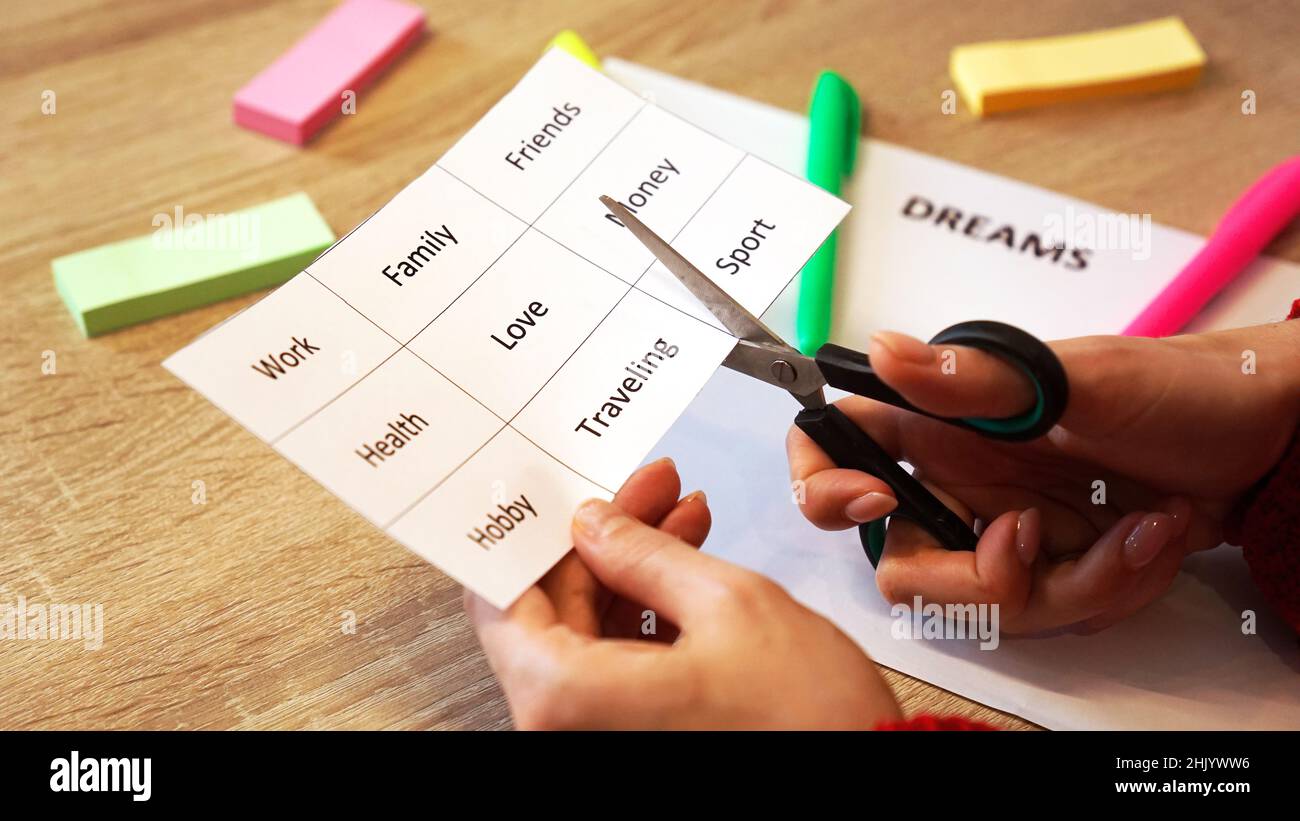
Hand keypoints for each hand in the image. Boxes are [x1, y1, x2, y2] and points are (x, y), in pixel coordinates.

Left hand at [465, 458, 900, 728]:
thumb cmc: (811, 725)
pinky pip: (620, 665)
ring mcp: (601, 736)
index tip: (554, 493)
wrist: (872, 771)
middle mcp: (568, 729)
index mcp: (566, 700)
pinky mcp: (637, 737)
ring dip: (632, 568)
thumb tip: (599, 525)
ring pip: (590, 633)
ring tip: (680, 513)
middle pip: (552, 611)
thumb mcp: (729, 604)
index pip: (504, 598)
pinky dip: (650, 612)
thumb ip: (646, 555)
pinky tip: (689, 562)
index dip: (536, 534)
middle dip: (603, 539)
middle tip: (644, 487)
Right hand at [787, 322, 1299, 633]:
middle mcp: (967, 480)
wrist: (1272, 437)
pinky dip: (1113, 586)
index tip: (878, 501)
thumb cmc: (1180, 386)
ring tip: (1143, 528)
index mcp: (948, 424)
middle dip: (974, 579)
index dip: (822, 482)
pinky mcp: (1062, 567)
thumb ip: (977, 379)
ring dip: (1075, 581)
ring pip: (990, 604)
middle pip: (907, 565)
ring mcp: (1013, 529)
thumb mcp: (1080, 379)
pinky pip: (1055, 611)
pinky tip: (1158, 537)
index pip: (837, 445)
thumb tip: (882, 352)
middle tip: (1033, 538)